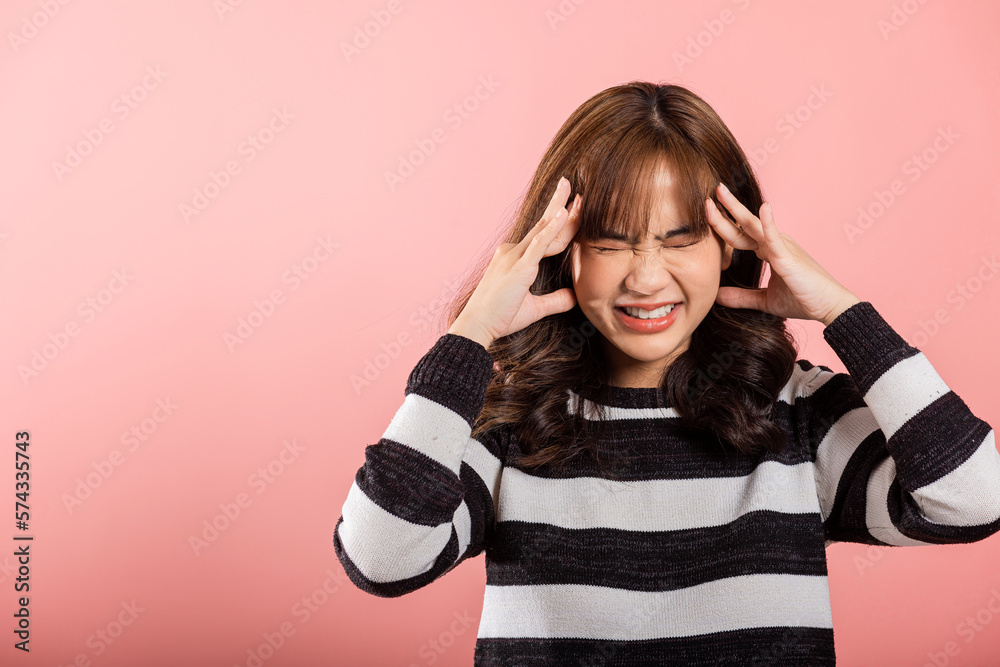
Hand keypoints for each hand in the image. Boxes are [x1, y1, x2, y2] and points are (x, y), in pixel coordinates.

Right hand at [447, 177, 581, 347]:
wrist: (477, 325)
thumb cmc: (500, 317)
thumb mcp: (534, 308)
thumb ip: (555, 301)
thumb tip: (574, 297)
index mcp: (515, 258)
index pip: (544, 237)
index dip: (561, 224)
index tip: (574, 209)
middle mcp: (513, 252)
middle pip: (544, 225)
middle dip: (560, 204)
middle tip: (573, 187)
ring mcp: (514, 256)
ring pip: (544, 229)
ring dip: (560, 209)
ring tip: (574, 192)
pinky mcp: (519, 267)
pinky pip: (539, 244)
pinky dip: (552, 228)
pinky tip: (564, 214)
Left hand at [705, 182, 860, 326]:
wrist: (828, 307)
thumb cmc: (802, 299)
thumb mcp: (764, 300)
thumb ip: (741, 297)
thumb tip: (716, 295)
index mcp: (768, 251)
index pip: (739, 236)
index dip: (722, 227)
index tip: (706, 214)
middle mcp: (774, 244)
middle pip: (743, 225)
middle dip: (725, 209)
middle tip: (708, 195)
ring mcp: (782, 247)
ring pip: (753, 226)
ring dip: (736, 209)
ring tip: (721, 192)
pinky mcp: (789, 257)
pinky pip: (776, 238)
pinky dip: (769, 224)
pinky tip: (764, 208)